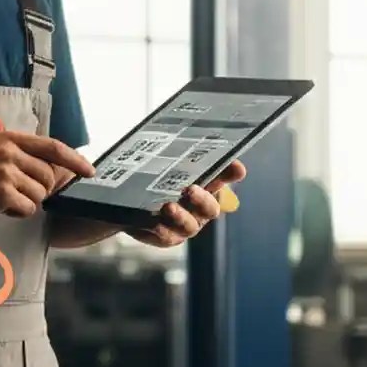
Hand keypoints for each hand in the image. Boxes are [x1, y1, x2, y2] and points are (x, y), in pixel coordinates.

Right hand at [0, 131, 95, 218]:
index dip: (75, 160)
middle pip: (49, 177)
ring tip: (2, 197)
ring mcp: (6, 171)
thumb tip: (57, 171)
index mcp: (11, 138)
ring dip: (26, 202)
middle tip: (17, 191)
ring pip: (40, 195)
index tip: (89, 171)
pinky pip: (28, 208)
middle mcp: (11, 152)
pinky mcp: (2, 192)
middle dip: (40, 190)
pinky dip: (16, 212)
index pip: (53, 147)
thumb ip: (23, 157)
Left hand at [127, 160, 247, 247]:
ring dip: (180, 216)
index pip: (224, 176)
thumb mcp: (163, 161)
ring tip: (168, 206)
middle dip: (203, 199)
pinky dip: (161, 229)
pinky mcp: (167, 237)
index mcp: (206, 184)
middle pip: (211, 207)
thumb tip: (183, 129)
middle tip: (191, 189)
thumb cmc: (155, 178)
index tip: (237, 169)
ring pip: (189, 225)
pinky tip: (154, 221)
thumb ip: (176, 152)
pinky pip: (167, 236)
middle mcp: (200, 208)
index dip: (231, 173)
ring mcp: (185, 225)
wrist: (129, 203)